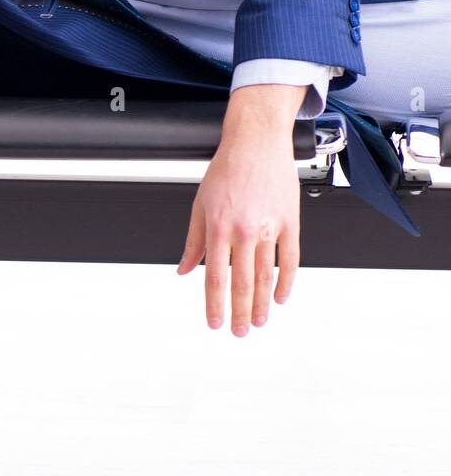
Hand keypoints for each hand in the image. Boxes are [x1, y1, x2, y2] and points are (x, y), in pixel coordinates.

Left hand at [177, 84, 303, 334]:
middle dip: (240, 312)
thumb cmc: (226, 170)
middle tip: (240, 332)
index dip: (214, 304)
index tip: (215, 323)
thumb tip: (184, 270)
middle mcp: (244, 230)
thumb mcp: (199, 205)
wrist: (256, 142)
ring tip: (260, 321)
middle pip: (242, 283)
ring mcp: (269, 227)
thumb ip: (192, 241)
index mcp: (218, 228)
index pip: (215, 277)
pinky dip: (287, 281)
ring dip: (263, 303)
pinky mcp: (290, 221)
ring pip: (267, 275)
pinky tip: (282, 297)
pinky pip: (291, 259)